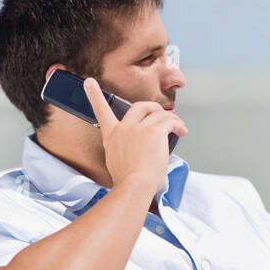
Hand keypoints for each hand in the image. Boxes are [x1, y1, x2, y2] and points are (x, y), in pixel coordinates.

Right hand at [83, 76, 186, 195]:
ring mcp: (138, 128)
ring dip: (170, 119)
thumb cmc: (128, 182)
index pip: (101, 111)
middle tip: (161, 115)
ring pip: (158, 113)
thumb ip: (124, 150)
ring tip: (178, 127)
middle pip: (139, 106)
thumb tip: (139, 150)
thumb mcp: (117, 163)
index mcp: (111, 136)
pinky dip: (178, 125)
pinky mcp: (154, 131)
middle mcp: (123, 129)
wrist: (134, 187)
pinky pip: (169, 121)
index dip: (94, 96)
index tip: (89, 83)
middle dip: (152, 108)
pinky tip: (180, 131)